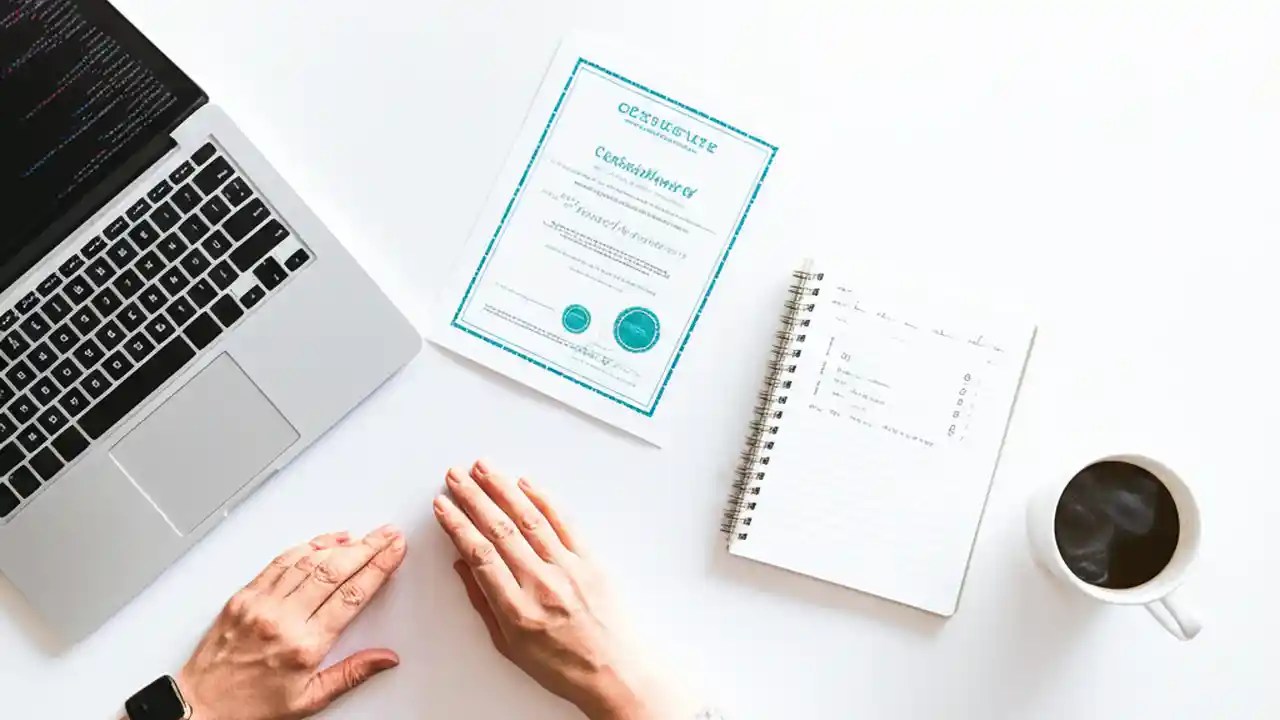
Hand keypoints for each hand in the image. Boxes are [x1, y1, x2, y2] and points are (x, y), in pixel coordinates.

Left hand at [174, 526, 406, 719]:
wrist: (200, 704)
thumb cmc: (251, 706)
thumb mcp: (309, 700)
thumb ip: (351, 674)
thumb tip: (385, 658)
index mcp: (304, 647)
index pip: (351, 596)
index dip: (378, 568)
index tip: (394, 552)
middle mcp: (282, 620)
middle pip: (334, 571)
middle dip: (367, 548)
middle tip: (387, 535)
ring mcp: (260, 604)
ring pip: (308, 561)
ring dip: (340, 544)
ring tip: (363, 536)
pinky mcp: (243, 595)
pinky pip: (280, 562)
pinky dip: (306, 547)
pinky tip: (324, 542)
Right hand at [433, 461, 688, 719]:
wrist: (613, 672)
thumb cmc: (562, 665)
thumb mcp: (508, 645)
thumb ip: (482, 601)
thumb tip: (463, 564)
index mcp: (517, 609)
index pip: (480, 554)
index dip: (458, 525)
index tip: (443, 505)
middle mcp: (542, 584)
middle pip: (500, 530)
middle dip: (473, 497)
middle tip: (456, 476)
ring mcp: (569, 569)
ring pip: (529, 519)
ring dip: (503, 489)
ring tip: (484, 468)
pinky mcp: (590, 561)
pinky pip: (564, 523)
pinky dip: (543, 500)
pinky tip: (526, 484)